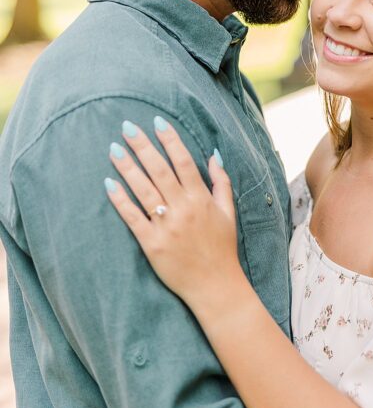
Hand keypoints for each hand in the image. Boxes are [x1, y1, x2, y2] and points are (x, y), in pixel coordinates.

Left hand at [105, 118, 242, 305]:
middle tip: (127, 127)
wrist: (215, 285)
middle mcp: (183, 208)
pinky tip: (108, 184)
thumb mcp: (228, 212)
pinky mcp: (152, 244)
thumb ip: (221, 181)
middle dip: (142, 146)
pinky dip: (120, 200)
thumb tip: (214, 154)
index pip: (183, 162)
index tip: (157, 122)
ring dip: (127, 167)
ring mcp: (166, 226)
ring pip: (143, 190)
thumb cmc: (222, 248)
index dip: (170, 140)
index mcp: (201, 198)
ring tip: (113, 148)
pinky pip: (133, 218)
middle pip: (159, 170)